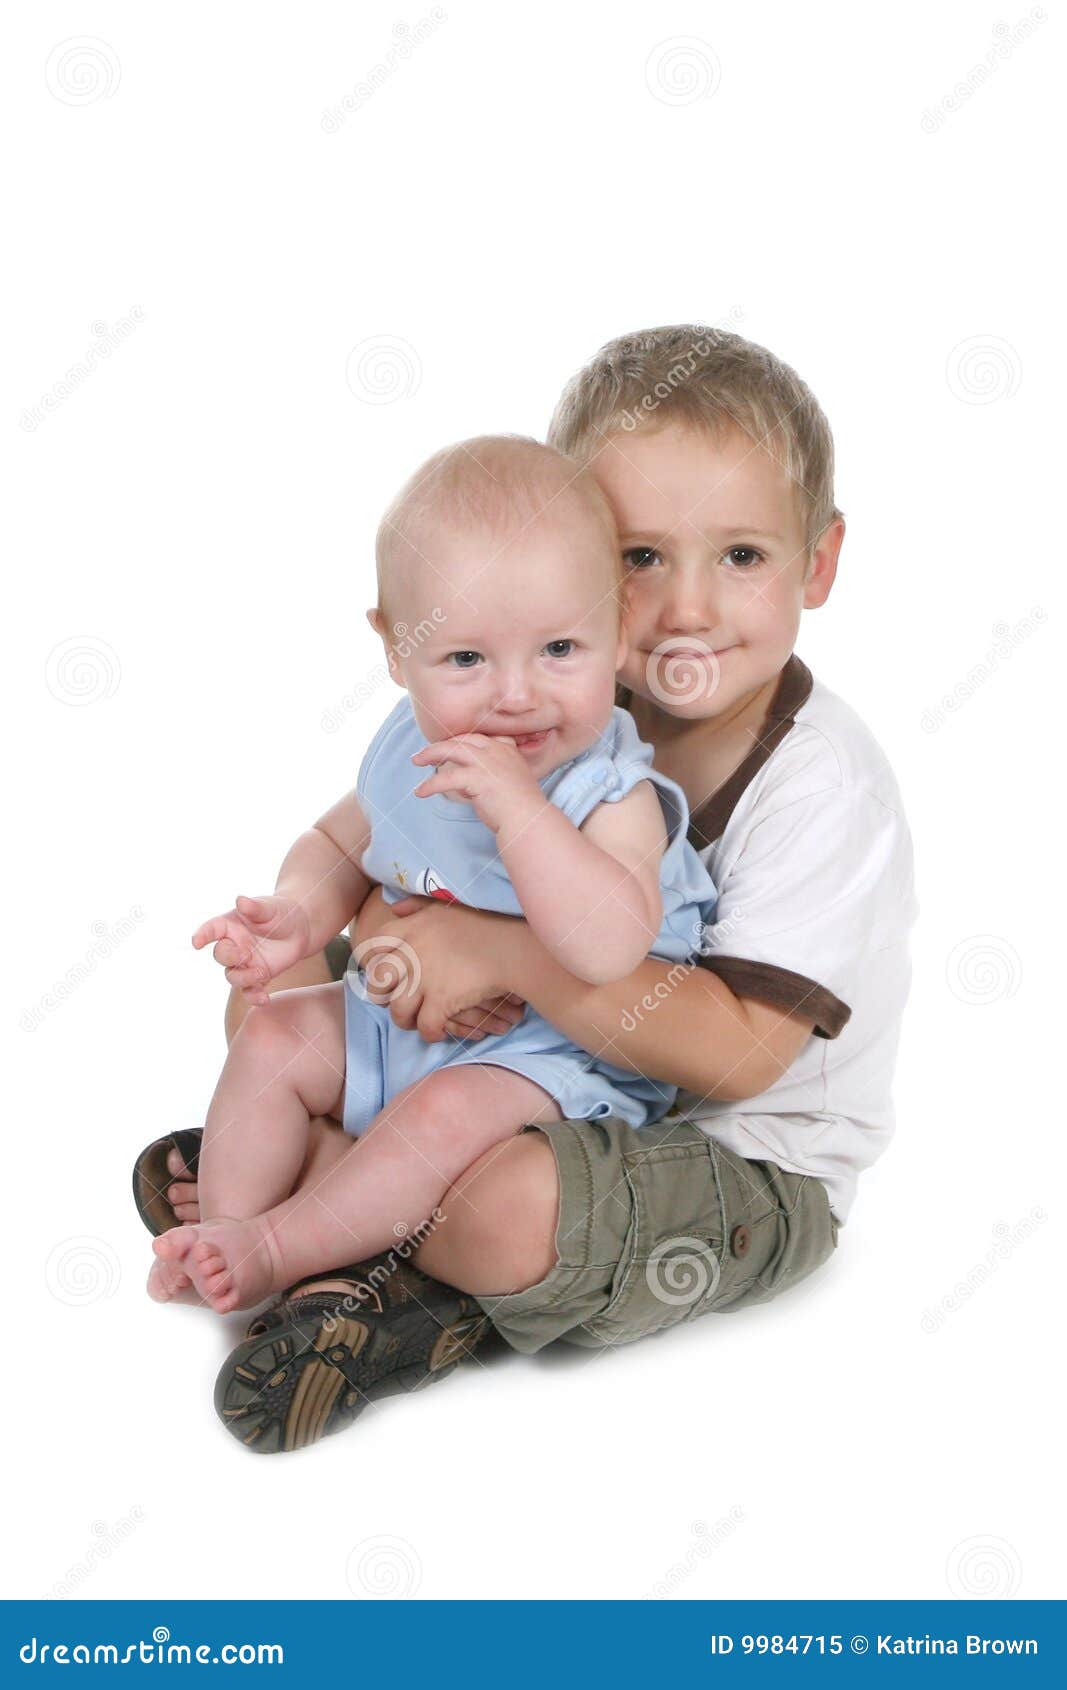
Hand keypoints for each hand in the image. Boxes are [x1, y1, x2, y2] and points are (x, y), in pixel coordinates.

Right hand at [191, 894, 310, 1004]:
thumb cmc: (280, 912)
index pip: (211, 929)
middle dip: (230, 957)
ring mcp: (244, 963)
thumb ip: (254, 907)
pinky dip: (254, 997)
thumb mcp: (269, 907)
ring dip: (244, 978)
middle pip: (220, 956)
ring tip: (261, 973)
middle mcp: (233, 945)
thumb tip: (240, 900)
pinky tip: (264, 999)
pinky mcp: (258, 977)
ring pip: (233, 977)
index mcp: (230, 925)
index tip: (196, 942)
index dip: (202, 935)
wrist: (300, 928)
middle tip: (247, 954)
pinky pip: (250, 991)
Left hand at [361, 894, 527, 1041]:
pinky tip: (438, 1031)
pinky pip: (425, 1026)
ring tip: (416, 1020)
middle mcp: (413, 952)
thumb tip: (394, 908)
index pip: (373, 946)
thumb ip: (416, 906)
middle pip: (378, 981)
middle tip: (396, 1000)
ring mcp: (426, 978)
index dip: (373, 964)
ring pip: (398, 1009)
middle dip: (383, 996)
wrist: (511, 948)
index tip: (382, 975)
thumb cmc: (484, 926)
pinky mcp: (442, 1000)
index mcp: (412, 928)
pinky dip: (430, 1033)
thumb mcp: (446, 907)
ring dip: (405, 1020)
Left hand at [410, 734, 547, 835]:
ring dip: (430, 753)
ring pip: (451, 750)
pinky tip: (420, 791)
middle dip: (441, 743)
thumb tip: (466, 785)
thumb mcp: (509, 783)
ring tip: (416, 760)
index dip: (463, 739)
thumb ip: (489, 777)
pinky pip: (447, 778)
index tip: (451, 744)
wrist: (528, 819)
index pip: (480, 736)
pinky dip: (430, 785)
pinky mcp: (477, 778)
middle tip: (425, 752)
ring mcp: (487, 763)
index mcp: (507, 749)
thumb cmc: (521, 807)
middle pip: (462, 739)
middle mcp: (497, 751)